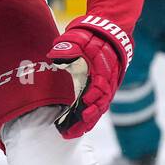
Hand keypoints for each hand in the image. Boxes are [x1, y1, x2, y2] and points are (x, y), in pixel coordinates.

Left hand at [48, 15, 132, 138]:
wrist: (109, 30)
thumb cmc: (93, 35)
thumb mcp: (80, 36)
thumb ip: (69, 46)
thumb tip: (55, 54)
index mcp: (103, 68)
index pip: (101, 86)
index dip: (93, 97)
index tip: (84, 105)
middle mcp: (108, 79)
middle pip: (100, 103)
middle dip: (88, 118)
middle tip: (73, 130)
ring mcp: (107, 84)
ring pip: (99, 107)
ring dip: (87, 122)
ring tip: (73, 134)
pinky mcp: (103, 87)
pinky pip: (98, 105)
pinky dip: (90, 116)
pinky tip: (80, 127)